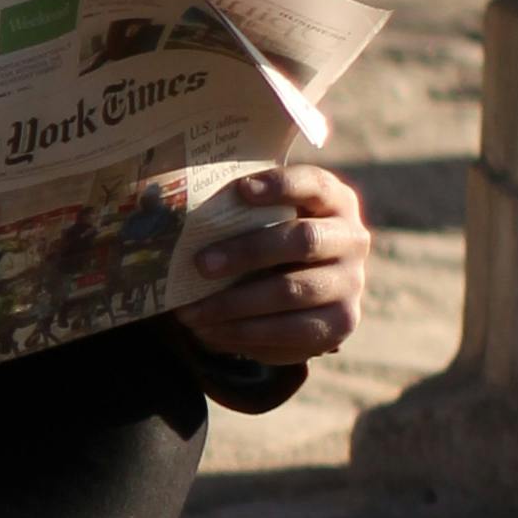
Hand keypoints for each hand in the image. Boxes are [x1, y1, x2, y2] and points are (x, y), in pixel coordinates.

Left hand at [176, 161, 371, 367]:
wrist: (305, 286)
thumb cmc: (271, 237)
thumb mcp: (262, 217)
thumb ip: (238, 208)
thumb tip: (165, 208)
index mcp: (334, 199)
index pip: (313, 183)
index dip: (280, 186)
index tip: (241, 190)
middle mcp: (352, 238)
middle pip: (301, 240)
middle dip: (246, 252)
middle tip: (200, 264)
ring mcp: (351, 283)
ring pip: (293, 292)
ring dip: (235, 304)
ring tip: (191, 313)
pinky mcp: (340, 323)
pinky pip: (291, 331)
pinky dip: (245, 333)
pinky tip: (211, 332)